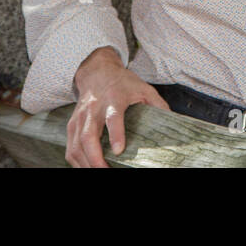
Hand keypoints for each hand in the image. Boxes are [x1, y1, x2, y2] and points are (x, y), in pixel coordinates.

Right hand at [66, 47, 170, 167]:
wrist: (96, 72)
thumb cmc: (122, 83)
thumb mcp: (144, 88)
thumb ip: (158, 105)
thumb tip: (174, 121)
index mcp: (114, 98)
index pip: (113, 118)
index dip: (116, 134)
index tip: (119, 150)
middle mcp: (94, 109)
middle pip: (89, 136)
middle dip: (95, 157)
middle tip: (105, 171)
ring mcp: (80, 118)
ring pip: (76, 145)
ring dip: (85, 163)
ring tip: (98, 173)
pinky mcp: (72, 125)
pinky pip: (71, 148)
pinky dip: (76, 162)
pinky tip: (87, 168)